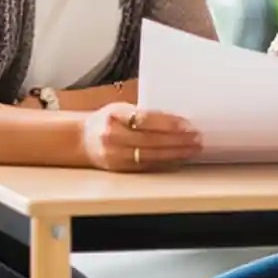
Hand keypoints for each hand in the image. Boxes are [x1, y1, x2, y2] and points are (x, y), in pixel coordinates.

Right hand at [81, 102, 201, 171]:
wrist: (80, 140)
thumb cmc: (106, 121)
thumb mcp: (120, 109)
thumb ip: (143, 113)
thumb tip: (176, 118)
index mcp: (114, 116)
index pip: (146, 119)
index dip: (169, 123)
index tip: (188, 125)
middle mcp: (113, 137)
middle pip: (151, 140)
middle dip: (178, 140)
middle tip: (197, 138)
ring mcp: (115, 155)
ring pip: (151, 156)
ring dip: (175, 153)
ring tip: (193, 149)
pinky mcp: (120, 168)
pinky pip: (146, 166)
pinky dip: (165, 163)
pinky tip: (178, 159)